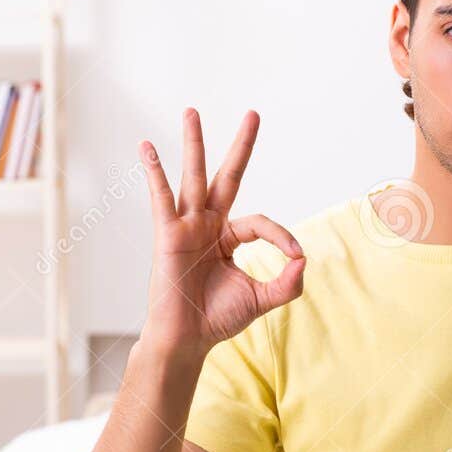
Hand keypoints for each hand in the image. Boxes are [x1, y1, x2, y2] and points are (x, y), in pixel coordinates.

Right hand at [138, 109, 304, 356]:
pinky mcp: (167, 234)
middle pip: (227, 176)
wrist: (187, 340)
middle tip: (254, 114)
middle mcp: (207, 226)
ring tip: (192, 111)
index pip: (260, 222)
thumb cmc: (218, 320)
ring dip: (194, 143)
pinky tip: (147, 147)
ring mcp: (187, 227)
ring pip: (194, 177)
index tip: (294, 256)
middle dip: (241, 147)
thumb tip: (303, 259)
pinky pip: (161, 198)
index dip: (282, 235)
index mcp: (228, 238)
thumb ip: (287, 282)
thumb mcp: (262, 299)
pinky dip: (154, 172)